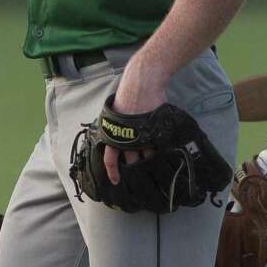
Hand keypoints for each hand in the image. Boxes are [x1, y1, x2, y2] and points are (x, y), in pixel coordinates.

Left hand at [102, 54, 168, 184]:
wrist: (142, 84)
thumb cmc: (127, 95)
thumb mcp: (116, 112)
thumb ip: (116, 127)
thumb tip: (116, 136)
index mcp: (113, 133)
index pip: (109, 159)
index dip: (112, 172)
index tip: (116, 181)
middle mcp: (125, 138)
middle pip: (129, 160)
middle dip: (133, 163)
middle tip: (137, 163)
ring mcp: (140, 136)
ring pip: (143, 155)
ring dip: (146, 155)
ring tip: (149, 152)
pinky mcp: (153, 132)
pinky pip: (155, 146)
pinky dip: (156, 148)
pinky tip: (157, 145)